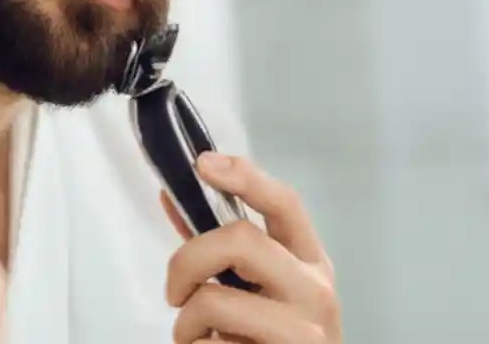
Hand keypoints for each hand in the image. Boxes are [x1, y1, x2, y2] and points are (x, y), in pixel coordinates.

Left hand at [162, 152, 340, 343]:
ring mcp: (303, 331)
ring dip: (183, 322)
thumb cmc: (273, 338)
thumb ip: (219, 247)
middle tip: (174, 291)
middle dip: (187, 259)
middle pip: (240, 240)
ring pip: (214, 300)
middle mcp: (315, 290)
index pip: (285, 203)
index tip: (203, 162)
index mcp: (311, 261)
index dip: (245, 176)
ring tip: (193, 336)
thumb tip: (173, 196)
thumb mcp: (260, 289)